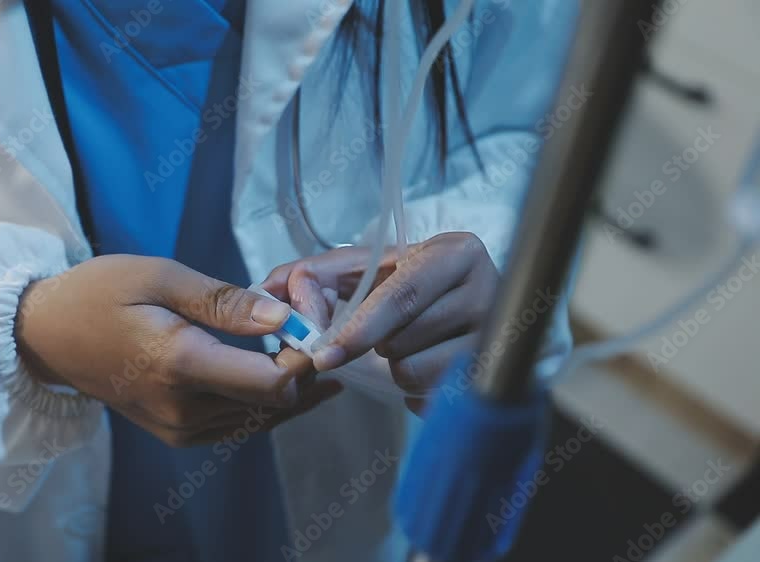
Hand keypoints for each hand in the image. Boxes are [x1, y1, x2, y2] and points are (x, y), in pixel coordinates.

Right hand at [15, 255, 341, 445]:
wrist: (47, 335)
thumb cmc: (99, 293)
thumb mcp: (160, 277)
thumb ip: (224, 301)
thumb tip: (284, 318)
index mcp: (181, 366)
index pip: (272, 383)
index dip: (306, 357)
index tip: (313, 322)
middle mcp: (184, 410)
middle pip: (275, 405)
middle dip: (304, 368)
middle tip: (315, 327)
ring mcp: (180, 429)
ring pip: (262, 419)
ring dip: (289, 387)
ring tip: (305, 345)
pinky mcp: (177, 435)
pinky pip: (238, 426)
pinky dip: (264, 402)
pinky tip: (279, 372)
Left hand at [262, 232, 498, 412]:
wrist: (471, 304)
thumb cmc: (411, 284)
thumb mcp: (368, 269)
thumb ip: (316, 274)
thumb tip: (267, 287)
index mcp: (455, 253)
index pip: (401, 296)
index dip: (358, 329)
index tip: (322, 355)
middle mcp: (487, 288)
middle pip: (403, 340)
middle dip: (375, 346)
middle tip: (388, 331)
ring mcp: (498, 335)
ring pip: (415, 372)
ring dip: (396, 368)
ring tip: (413, 345)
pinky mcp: (495, 374)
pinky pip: (432, 397)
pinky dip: (416, 389)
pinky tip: (429, 365)